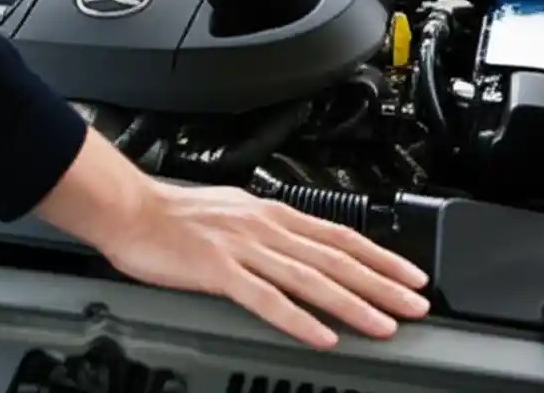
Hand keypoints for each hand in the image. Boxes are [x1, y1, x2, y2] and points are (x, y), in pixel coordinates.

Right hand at [36, 128, 430, 348]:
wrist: (127, 209)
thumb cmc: (172, 215)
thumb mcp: (232, 212)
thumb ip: (266, 230)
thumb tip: (297, 245)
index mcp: (271, 213)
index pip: (339, 234)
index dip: (380, 256)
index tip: (410, 274)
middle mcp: (265, 227)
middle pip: (336, 257)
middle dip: (382, 283)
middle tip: (416, 304)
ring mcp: (244, 248)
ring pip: (311, 279)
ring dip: (353, 303)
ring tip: (383, 324)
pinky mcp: (219, 270)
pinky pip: (266, 299)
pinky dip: (299, 319)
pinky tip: (322, 335)